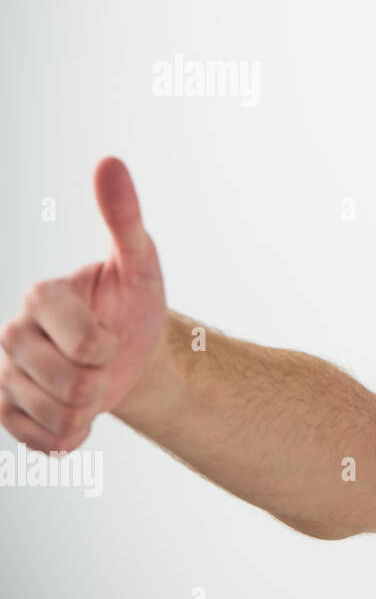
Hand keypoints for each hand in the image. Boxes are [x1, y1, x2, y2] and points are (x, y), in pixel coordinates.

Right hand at [0, 157, 167, 452]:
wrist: (133, 354)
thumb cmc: (133, 305)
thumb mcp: (140, 262)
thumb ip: (123, 217)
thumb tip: (108, 161)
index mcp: (41, 295)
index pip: (79, 337)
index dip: (106, 344)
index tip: (112, 334)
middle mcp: (12, 332)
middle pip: (66, 380)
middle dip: (100, 379)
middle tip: (105, 363)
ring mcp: (4, 372)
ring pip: (52, 412)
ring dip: (87, 409)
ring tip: (93, 387)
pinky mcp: (5, 407)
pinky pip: (36, 438)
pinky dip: (67, 435)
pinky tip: (78, 416)